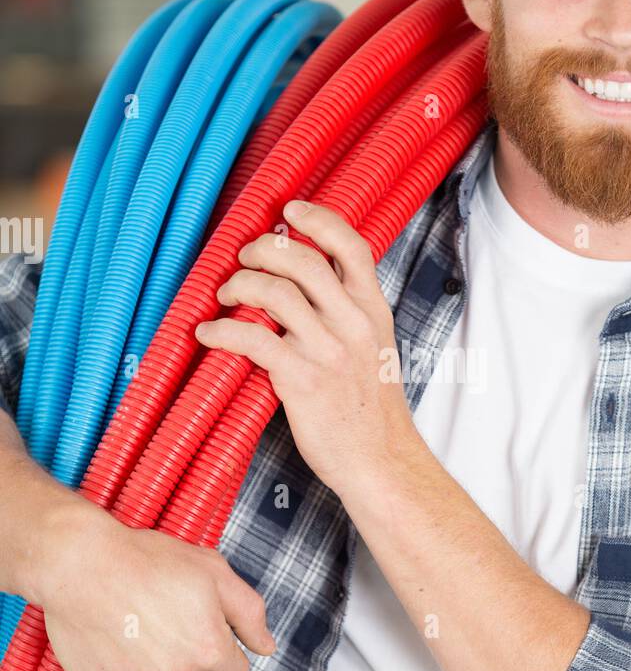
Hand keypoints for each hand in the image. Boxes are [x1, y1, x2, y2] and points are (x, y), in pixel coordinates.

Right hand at [34, 496, 275, 670]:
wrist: (81, 564)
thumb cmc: (145, 560)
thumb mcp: (212, 570)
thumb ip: (249, 613)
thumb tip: (267, 648)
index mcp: (209, 647)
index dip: (220, 649)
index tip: (198, 629)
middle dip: (189, 658)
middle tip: (163, 621)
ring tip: (140, 636)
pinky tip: (125, 662)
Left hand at [194, 199, 418, 496]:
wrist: (381, 461)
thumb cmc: (372, 410)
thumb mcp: (376, 349)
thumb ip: (350, 314)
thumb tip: (312, 286)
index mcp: (373, 311)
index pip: (351, 246)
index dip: (317, 220)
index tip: (290, 209)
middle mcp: (353, 324)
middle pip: (302, 261)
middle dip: (262, 250)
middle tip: (242, 258)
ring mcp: (328, 351)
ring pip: (274, 292)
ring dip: (238, 286)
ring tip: (225, 296)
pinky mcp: (302, 380)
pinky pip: (252, 339)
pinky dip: (221, 330)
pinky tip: (209, 333)